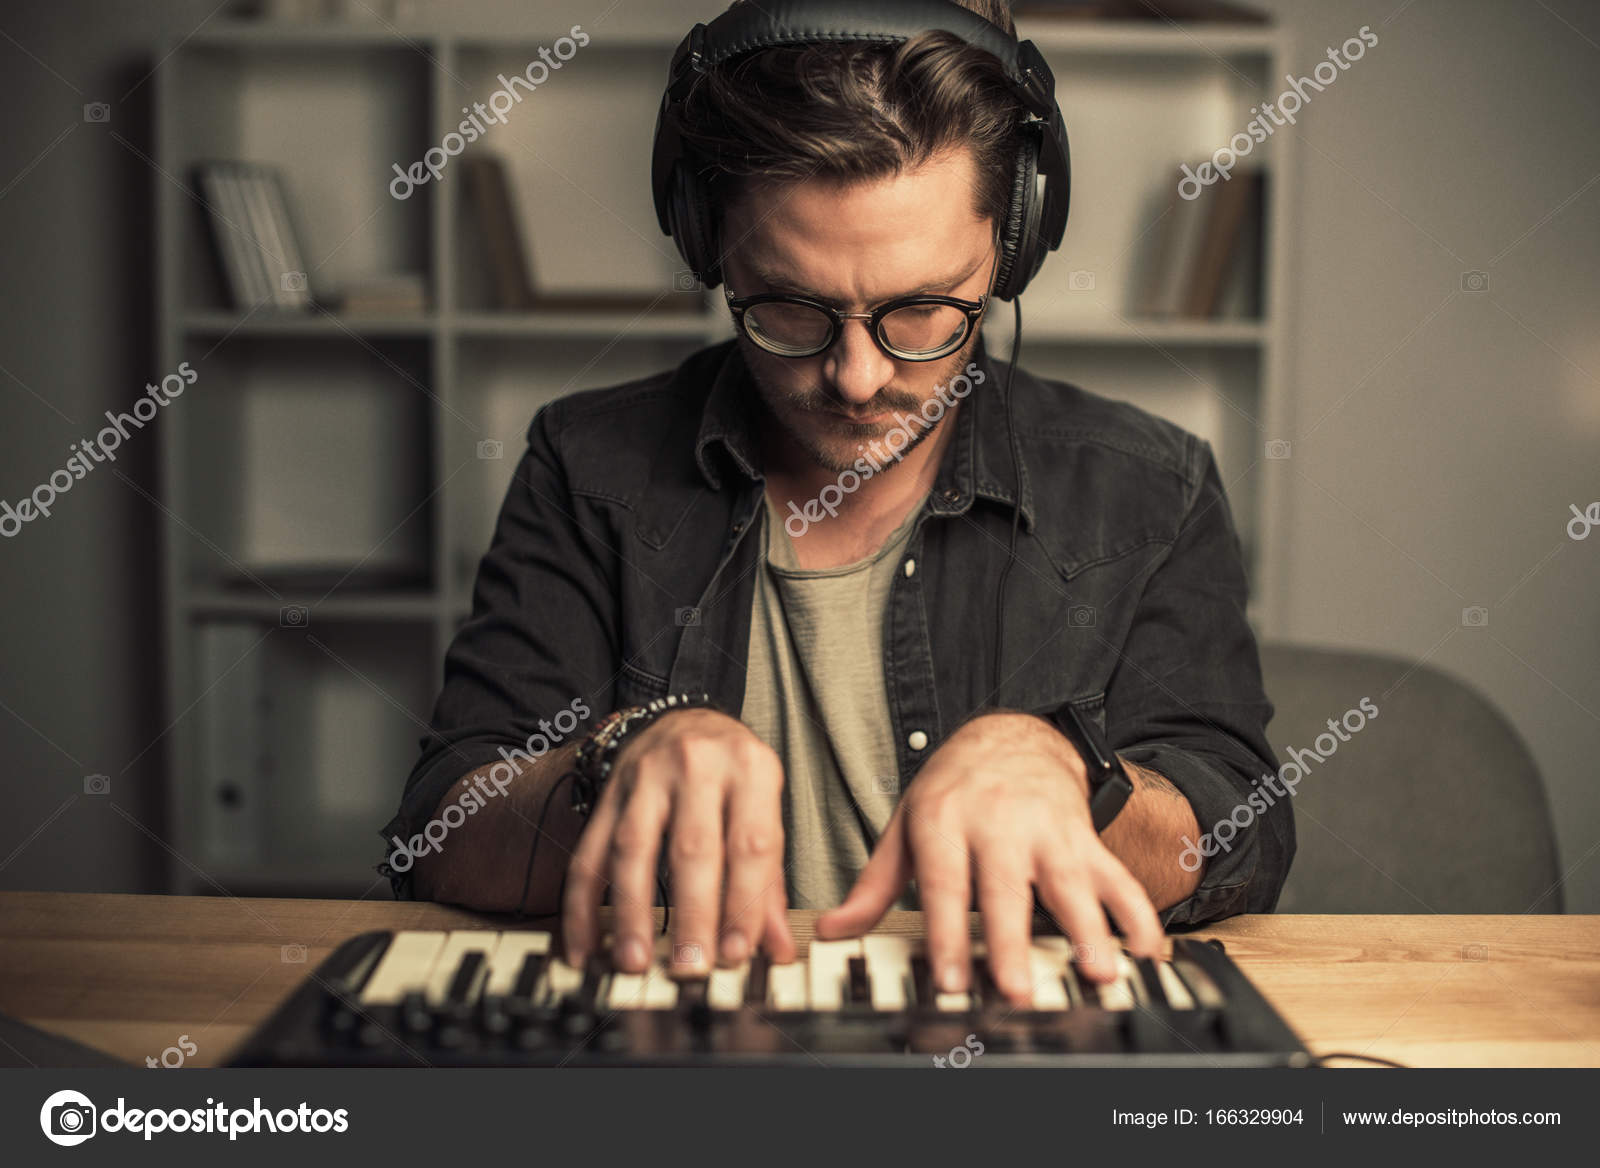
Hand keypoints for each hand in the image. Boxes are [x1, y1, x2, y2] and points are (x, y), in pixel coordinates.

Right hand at [562, 708, 796, 974]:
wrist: (684, 719)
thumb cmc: (731, 773)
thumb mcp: (764, 807)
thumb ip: (769, 881)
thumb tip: (777, 950)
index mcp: (750, 769)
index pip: (751, 843)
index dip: (745, 903)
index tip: (737, 953)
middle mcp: (696, 766)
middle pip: (692, 848)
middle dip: (692, 915)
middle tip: (691, 967)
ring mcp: (645, 777)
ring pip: (633, 849)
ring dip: (631, 912)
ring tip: (635, 962)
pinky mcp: (608, 794)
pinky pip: (589, 853)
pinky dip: (581, 906)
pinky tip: (585, 947)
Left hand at [815, 712, 1163, 1003]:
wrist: (1012, 736)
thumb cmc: (954, 790)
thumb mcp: (906, 825)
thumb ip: (875, 885)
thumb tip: (833, 930)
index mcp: (945, 822)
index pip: (945, 883)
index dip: (947, 934)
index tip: (951, 980)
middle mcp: (999, 825)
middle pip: (1007, 890)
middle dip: (1013, 943)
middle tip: (1017, 990)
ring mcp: (1048, 831)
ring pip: (1070, 882)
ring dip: (1088, 930)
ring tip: (1098, 973)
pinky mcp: (1085, 838)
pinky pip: (1118, 877)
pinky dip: (1137, 915)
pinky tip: (1147, 952)